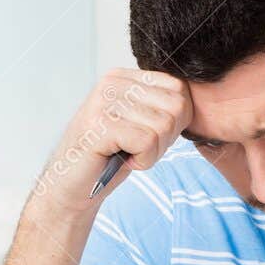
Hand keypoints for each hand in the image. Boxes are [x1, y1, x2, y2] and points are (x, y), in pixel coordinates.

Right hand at [35, 68, 191, 209]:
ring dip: (153, 152)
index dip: (175, 121)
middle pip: (177, 106)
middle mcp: (112, 83)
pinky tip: (123, 161)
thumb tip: (192, 102)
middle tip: (139, 149)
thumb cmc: (109, 158)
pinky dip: (143, 160)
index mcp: (123, 77)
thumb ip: (160, 106)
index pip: (179, 88)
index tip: (149, 137)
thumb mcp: (138, 123)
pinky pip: (148, 142)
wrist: (72, 187)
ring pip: (164, 125)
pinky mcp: (101, 125)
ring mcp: (104, 102)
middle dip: (166, 138)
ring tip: (128, 154)